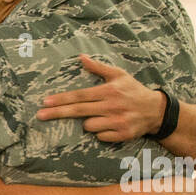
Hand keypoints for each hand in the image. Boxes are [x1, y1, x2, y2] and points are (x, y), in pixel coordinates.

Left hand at [37, 54, 165, 142]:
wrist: (155, 110)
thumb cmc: (133, 90)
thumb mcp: (119, 75)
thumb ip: (98, 68)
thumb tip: (81, 57)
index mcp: (109, 90)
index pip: (80, 95)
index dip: (61, 99)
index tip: (45, 102)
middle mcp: (112, 106)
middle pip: (78, 111)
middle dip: (57, 113)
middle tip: (39, 115)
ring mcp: (117, 121)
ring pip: (88, 126)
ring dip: (89, 123)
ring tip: (102, 116)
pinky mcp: (122, 134)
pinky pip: (100, 136)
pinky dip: (101, 132)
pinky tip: (110, 125)